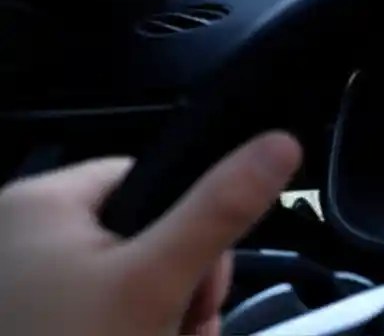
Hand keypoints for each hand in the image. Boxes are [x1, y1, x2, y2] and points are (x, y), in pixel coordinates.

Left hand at [0, 132, 300, 335]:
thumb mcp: (156, 282)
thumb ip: (219, 210)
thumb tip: (280, 142)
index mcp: (39, 203)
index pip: (146, 179)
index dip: (189, 227)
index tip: (200, 280)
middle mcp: (18, 237)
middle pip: (142, 239)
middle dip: (180, 290)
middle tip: (184, 330)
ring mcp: (20, 289)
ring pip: (126, 285)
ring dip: (165, 320)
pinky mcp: (29, 323)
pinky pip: (98, 316)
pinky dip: (130, 334)